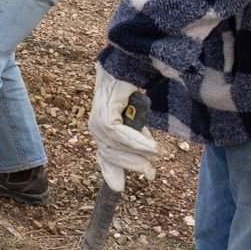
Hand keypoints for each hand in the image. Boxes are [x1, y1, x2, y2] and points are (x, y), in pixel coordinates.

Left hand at [87, 65, 157, 191]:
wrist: (129, 60)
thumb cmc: (133, 88)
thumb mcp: (137, 118)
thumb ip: (138, 136)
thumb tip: (148, 158)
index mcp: (102, 129)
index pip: (103, 156)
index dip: (110, 172)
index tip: (118, 189)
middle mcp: (95, 124)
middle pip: (109, 154)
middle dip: (131, 166)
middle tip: (151, 173)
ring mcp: (98, 115)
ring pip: (113, 145)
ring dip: (135, 153)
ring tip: (155, 155)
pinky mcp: (105, 107)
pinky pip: (117, 131)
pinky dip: (135, 141)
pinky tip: (150, 146)